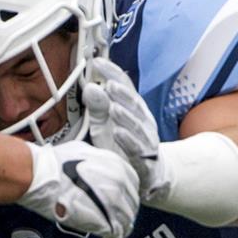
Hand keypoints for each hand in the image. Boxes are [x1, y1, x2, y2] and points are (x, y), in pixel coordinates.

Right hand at [19, 142, 139, 237]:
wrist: (41, 175)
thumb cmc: (54, 163)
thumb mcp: (82, 151)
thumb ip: (96, 161)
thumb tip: (96, 167)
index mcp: (115, 165)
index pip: (132, 183)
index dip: (127, 193)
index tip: (121, 200)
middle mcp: (119, 182)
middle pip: (131, 203)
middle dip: (126, 212)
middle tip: (117, 219)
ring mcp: (113, 201)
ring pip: (126, 219)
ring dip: (121, 227)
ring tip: (112, 234)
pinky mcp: (104, 218)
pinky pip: (115, 231)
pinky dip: (113, 237)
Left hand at [80, 59, 167, 197]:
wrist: (148, 175)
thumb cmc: (123, 146)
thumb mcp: (105, 125)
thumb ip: (97, 107)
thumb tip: (90, 87)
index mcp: (134, 109)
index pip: (125, 86)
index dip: (113, 73)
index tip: (98, 62)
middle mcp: (143, 121)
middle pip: (134, 104)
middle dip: (123, 93)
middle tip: (110, 84)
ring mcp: (147, 140)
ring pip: (137, 126)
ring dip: (125, 115)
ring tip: (113, 107)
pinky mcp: (145, 160)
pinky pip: (137, 149)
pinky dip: (128, 140)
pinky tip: (118, 132)